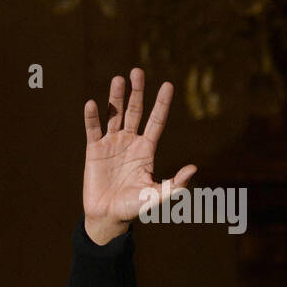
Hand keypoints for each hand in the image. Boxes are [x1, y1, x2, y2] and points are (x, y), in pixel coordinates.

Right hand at [82, 68, 195, 244]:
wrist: (109, 215)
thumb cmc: (135, 206)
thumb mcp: (158, 194)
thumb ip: (176, 183)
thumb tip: (194, 168)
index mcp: (147, 149)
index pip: (156, 121)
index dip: (162, 104)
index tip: (168, 85)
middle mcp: (130, 142)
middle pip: (135, 112)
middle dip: (137, 92)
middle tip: (138, 71)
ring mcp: (112, 144)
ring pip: (114, 114)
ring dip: (116, 97)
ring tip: (118, 79)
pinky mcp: (94, 150)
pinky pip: (93, 129)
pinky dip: (92, 117)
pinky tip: (93, 103)